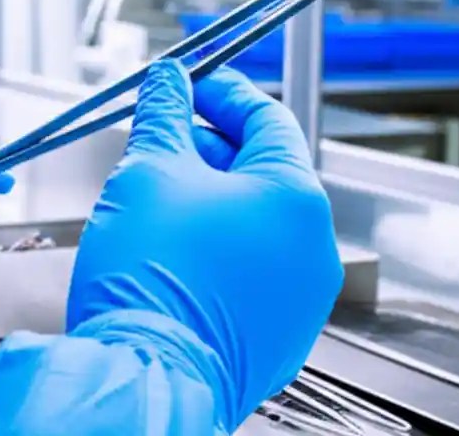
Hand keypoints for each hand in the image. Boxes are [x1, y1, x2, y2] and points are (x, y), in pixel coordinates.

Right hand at [67, 61, 342, 429]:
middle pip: (262, 173)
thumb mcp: (147, 172)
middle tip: (159, 140)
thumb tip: (168, 83)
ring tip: (153, 201)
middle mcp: (313, 250)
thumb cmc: (152, 278)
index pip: (267, 119)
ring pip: (254, 226)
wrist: (145, 374)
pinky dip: (213, 252)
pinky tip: (168, 252)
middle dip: (207, 150)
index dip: (221, 93)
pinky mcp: (275, 338)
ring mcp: (299, 300)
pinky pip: (248, 274)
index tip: (189, 85)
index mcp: (297, 199)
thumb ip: (164, 116)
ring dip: (207, 202)